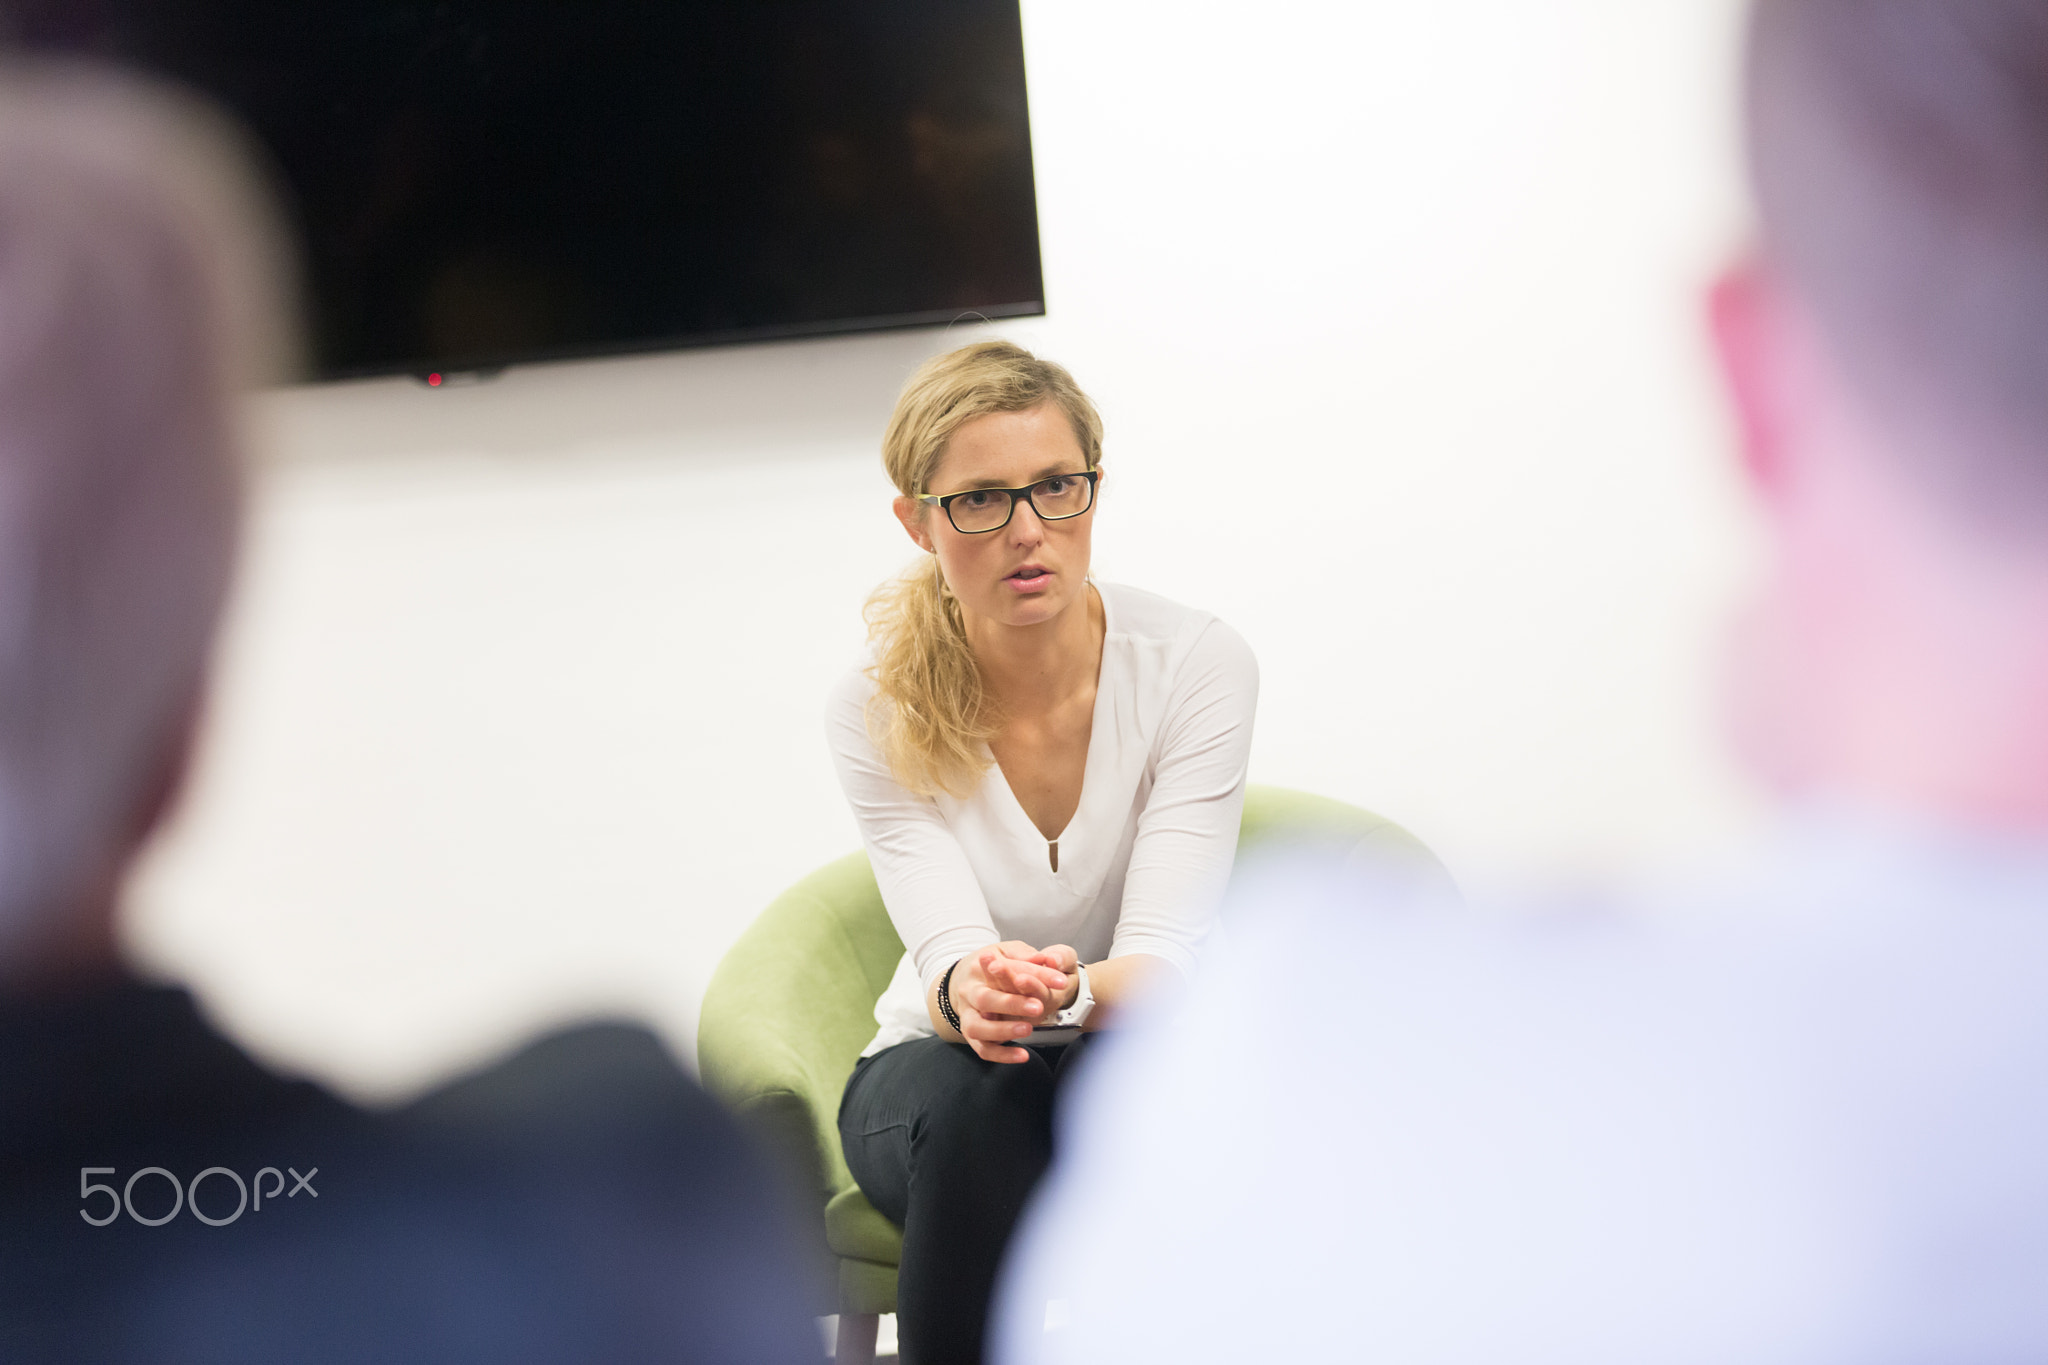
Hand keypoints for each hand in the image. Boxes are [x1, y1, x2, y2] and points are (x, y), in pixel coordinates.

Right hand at [950, 942, 1068, 1063]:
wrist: (966, 980)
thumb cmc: (994, 964)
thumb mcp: (1009, 951)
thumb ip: (1028, 956)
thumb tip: (1048, 958)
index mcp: (979, 966)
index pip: (1007, 969)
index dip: (1036, 974)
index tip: (1060, 981)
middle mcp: (969, 991)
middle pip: (985, 999)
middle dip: (1012, 1004)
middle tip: (1037, 1007)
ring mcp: (968, 1015)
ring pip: (978, 1027)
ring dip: (1003, 1030)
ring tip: (1027, 1029)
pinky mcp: (972, 1035)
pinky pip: (984, 1049)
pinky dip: (1002, 1055)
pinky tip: (1023, 1055)